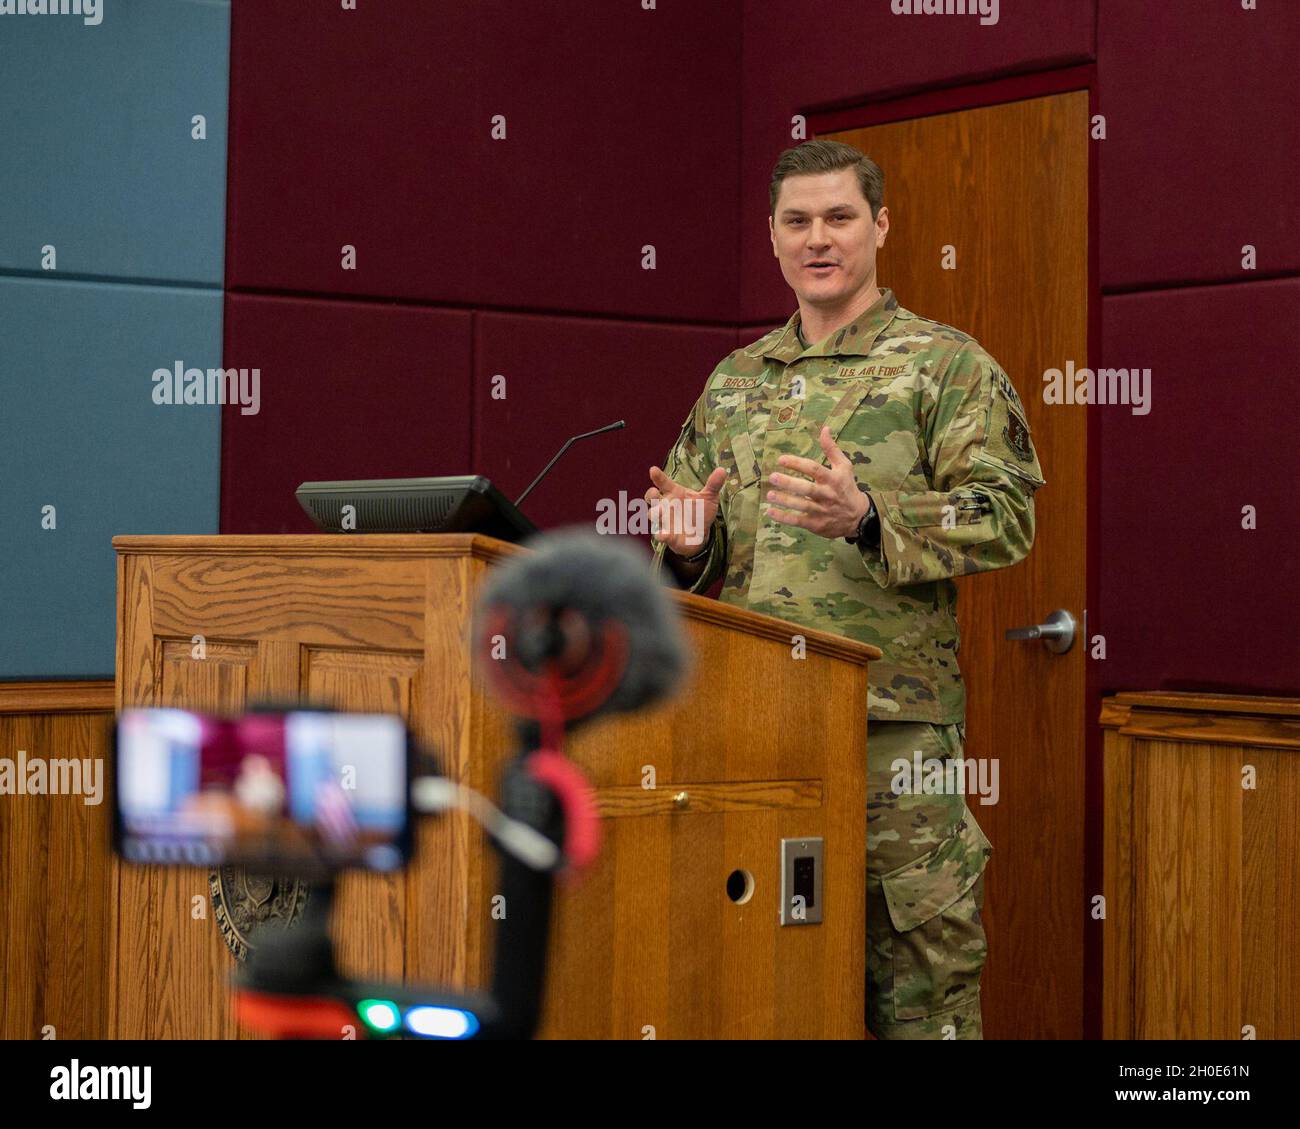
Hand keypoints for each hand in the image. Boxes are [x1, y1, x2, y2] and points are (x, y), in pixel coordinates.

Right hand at [645, 465, 726, 556]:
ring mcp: (665, 520)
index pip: (664, 483)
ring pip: (652, 515)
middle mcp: (666, 506)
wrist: (700, 534)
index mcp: (675, 493)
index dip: (658, 476)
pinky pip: (661, 535)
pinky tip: (663, 535)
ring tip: (662, 512)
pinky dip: (661, 535)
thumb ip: (713, 484)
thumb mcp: (709, 497)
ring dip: (655, 513)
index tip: (653, 470)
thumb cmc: (700, 512)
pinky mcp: (667, 535)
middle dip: (651, 494)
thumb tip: (722, 470)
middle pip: (652, 497)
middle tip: (655, 493)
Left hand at [766, 425, 870, 539]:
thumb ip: (832, 448)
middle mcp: (827, 495)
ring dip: (785, 501)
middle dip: (789, 483)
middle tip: (772, 476)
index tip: (781, 459)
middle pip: (807, 489)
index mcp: (833, 479)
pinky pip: (798, 521)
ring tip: (769, 495)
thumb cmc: (847, 487)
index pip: (814, 469)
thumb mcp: (844, 466)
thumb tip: (824, 428)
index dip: (797, 463)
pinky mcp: (817, 524)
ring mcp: (822, 511)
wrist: (858, 517)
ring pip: (802, 505)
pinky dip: (784, 518)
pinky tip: (770, 512)